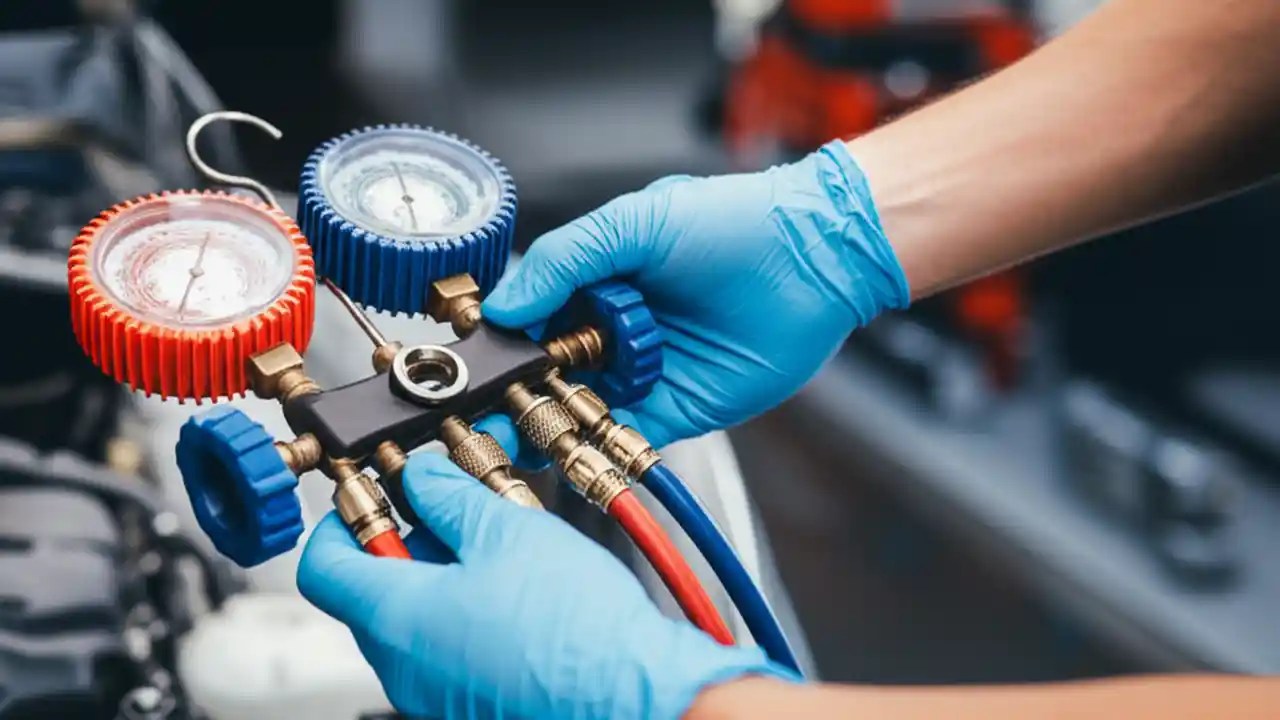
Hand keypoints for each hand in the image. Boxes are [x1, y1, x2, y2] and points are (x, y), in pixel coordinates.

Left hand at [296, 420, 783, 719]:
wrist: (638, 695)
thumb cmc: (579, 629)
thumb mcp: (510, 530)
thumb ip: (451, 496)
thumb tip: (423, 477)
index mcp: (396, 618)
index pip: (321, 563)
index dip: (342, 517)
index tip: (372, 491)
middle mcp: (404, 667)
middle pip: (370, 589)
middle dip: (409, 536)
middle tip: (453, 503)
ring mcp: (436, 694)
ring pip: (415, 618)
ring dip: (444, 571)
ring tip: (499, 541)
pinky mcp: (472, 704)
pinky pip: (449, 649)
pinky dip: (468, 610)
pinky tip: (516, 586)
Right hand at [483, 141, 908, 447]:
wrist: (813, 256)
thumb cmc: (734, 225)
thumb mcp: (633, 223)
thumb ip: (564, 261)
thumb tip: (504, 305)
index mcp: (596, 282)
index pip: (529, 321)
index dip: (500, 344)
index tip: (469, 365)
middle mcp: (613, 333)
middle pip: (544, 374)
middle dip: (510, 396)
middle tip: (481, 413)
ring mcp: (642, 374)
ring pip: (575, 411)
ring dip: (542, 427)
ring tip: (510, 435)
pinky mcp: (675, 409)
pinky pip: (624, 437)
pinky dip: (593, 450)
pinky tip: (565, 452)